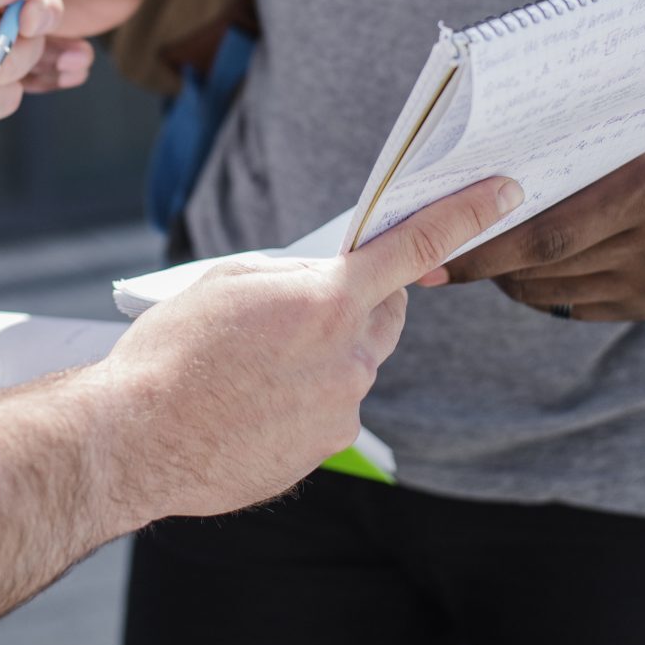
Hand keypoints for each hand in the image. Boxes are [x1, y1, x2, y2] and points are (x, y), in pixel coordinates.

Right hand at [99, 176, 522, 519]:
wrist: (139, 440)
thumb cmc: (172, 352)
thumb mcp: (229, 283)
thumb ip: (293, 276)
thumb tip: (325, 282)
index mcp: (327, 302)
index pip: (415, 248)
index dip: (466, 215)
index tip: (505, 193)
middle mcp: (349, 357)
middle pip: (386, 315)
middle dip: (361, 303)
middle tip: (302, 309)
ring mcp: (341, 409)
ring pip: (351, 366)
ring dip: (318, 359)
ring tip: (251, 371)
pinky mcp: (325, 450)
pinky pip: (327, 410)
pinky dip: (300, 402)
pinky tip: (250, 406)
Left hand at [441, 111, 644, 321]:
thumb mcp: (607, 124)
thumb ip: (548, 147)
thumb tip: (459, 183)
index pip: (545, 232)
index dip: (484, 247)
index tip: (433, 250)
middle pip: (544, 266)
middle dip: (483, 263)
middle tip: (433, 258)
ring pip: (551, 291)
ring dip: (505, 277)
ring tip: (478, 250)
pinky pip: (570, 305)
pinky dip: (535, 287)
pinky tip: (522, 264)